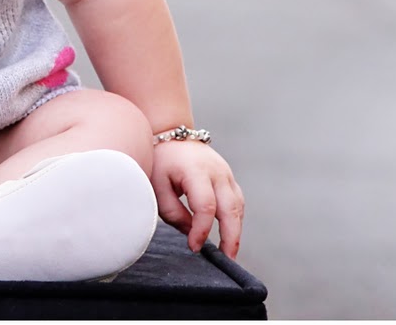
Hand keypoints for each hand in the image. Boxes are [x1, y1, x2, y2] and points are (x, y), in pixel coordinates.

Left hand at [151, 141, 242, 257]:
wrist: (171, 134)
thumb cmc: (160, 161)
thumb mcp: (157, 186)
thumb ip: (173, 212)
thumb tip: (191, 233)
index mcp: (196, 170)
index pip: (206, 206)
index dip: (202, 230)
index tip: (194, 247)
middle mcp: (217, 171)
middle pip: (231, 207)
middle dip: (231, 236)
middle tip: (228, 260)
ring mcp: (226, 173)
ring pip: (238, 206)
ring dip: (236, 230)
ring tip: (229, 254)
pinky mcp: (228, 178)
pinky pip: (237, 201)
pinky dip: (234, 219)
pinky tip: (229, 236)